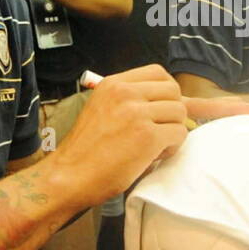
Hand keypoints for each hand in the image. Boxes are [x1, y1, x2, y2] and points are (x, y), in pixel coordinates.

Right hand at [50, 65, 248, 207]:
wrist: (68, 176)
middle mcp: (126, 92)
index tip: (176, 107)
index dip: (172, 92)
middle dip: (175, 114)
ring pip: (180, 114)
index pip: (158, 73)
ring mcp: (137, 112)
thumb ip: (131, 102)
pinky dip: (173, 148)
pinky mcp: (147, 135)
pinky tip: (153, 157)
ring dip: (174, 133)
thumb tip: (171, 105)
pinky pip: (180, 134)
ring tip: (153, 149)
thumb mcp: (103, 111)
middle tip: (161, 135)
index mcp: (114, 84)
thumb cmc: (87, 151)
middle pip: (174, 93)